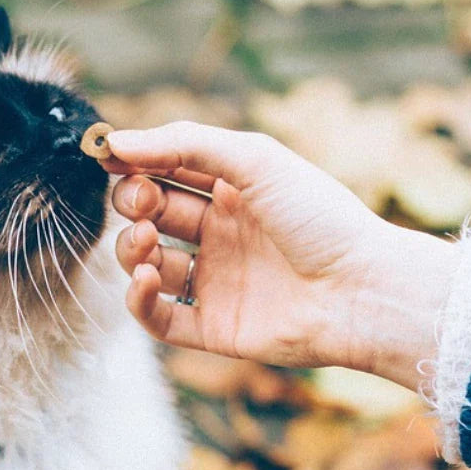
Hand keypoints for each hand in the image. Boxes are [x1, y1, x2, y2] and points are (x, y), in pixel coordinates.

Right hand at [104, 122, 459, 387]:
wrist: (361, 289)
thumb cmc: (319, 217)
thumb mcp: (254, 160)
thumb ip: (184, 144)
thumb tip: (117, 142)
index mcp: (234, 190)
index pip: (167, 170)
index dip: (135, 163)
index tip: (108, 158)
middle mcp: (221, 234)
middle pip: (151, 214)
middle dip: (133, 203)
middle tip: (142, 202)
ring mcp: (217, 281)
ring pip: (147, 264)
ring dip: (132, 249)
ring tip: (150, 242)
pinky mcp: (214, 327)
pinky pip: (158, 317)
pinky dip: (139, 299)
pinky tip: (148, 278)